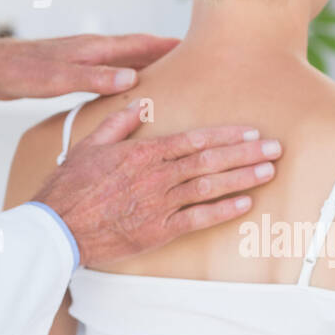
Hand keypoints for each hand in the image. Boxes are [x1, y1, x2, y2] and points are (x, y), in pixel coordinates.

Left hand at [0, 33, 178, 101]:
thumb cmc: (20, 71)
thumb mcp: (59, 78)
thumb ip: (95, 77)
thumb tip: (133, 77)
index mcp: (94, 48)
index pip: (141, 43)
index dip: (169, 45)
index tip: (199, 47)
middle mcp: (93, 50)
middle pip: (138, 50)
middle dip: (166, 55)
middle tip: (195, 65)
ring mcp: (83, 59)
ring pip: (124, 61)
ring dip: (148, 66)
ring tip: (171, 78)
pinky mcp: (72, 71)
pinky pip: (109, 73)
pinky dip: (126, 77)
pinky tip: (128, 89)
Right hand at [32, 100, 280, 266]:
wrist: (59, 226)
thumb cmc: (71, 185)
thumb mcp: (90, 145)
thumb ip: (119, 123)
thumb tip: (141, 104)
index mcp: (143, 153)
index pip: (193, 140)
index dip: (226, 136)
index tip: (251, 132)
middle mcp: (156, 176)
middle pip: (209, 161)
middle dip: (246, 154)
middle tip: (275, 148)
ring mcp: (159, 204)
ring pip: (209, 187)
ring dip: (242, 178)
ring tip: (268, 171)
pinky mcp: (158, 231)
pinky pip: (198, 219)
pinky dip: (223, 211)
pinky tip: (244, 204)